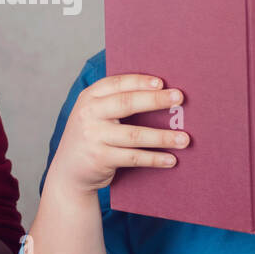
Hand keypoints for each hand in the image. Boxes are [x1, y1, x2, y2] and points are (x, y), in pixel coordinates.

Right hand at [44, 74, 188, 197]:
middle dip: (156, 100)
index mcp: (89, 97)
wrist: (68, 172)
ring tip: (185, 138)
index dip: (140, 81)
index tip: (162, 82)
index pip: (117, 83)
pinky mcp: (100, 158)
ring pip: (134, 135)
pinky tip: (171, 159)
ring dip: (163, 136)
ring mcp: (93, 137)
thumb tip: (158, 93)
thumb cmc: (92, 137)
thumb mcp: (95, 114)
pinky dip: (154, 159)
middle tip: (179, 98)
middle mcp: (89, 114)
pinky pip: (133, 158)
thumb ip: (115, 102)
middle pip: (127, 103)